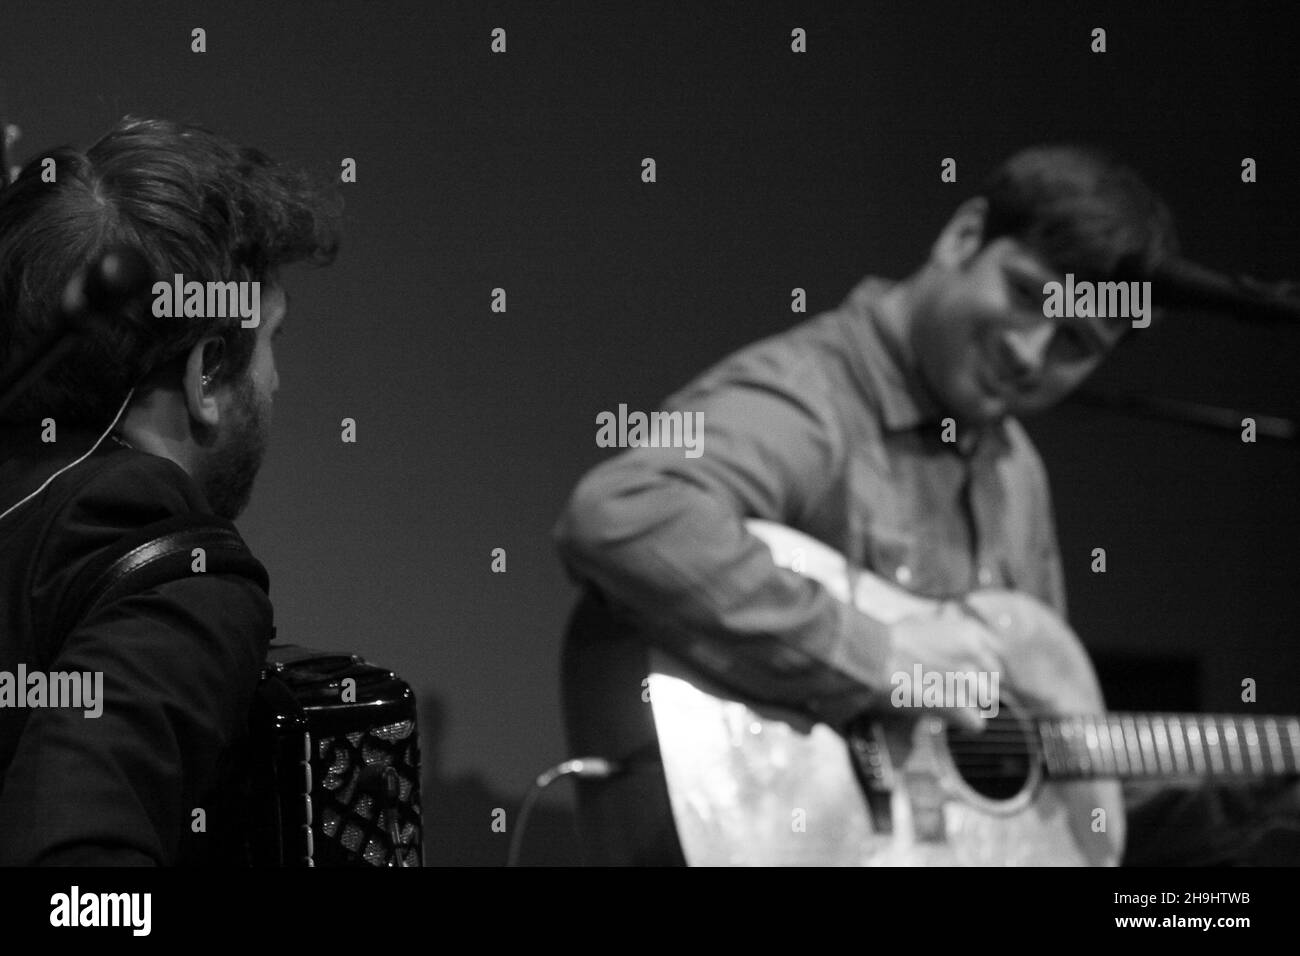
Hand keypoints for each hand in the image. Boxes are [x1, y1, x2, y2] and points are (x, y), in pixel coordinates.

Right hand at [884, 606, 1001, 731]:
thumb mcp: (923, 620)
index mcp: (971, 632)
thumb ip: (944, 623)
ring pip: (987, 701)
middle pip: (994, 679)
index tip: (974, 670)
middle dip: (978, 685)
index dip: (984, 663)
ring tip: (945, 700)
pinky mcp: (960, 707)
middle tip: (952, 687)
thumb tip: (948, 618)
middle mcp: (977, 655)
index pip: (998, 652)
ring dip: (969, 702)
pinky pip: (976, 723)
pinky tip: (945, 716)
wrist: (876, 655)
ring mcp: (971, 682)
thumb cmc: (892, 638)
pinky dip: (962, 723)